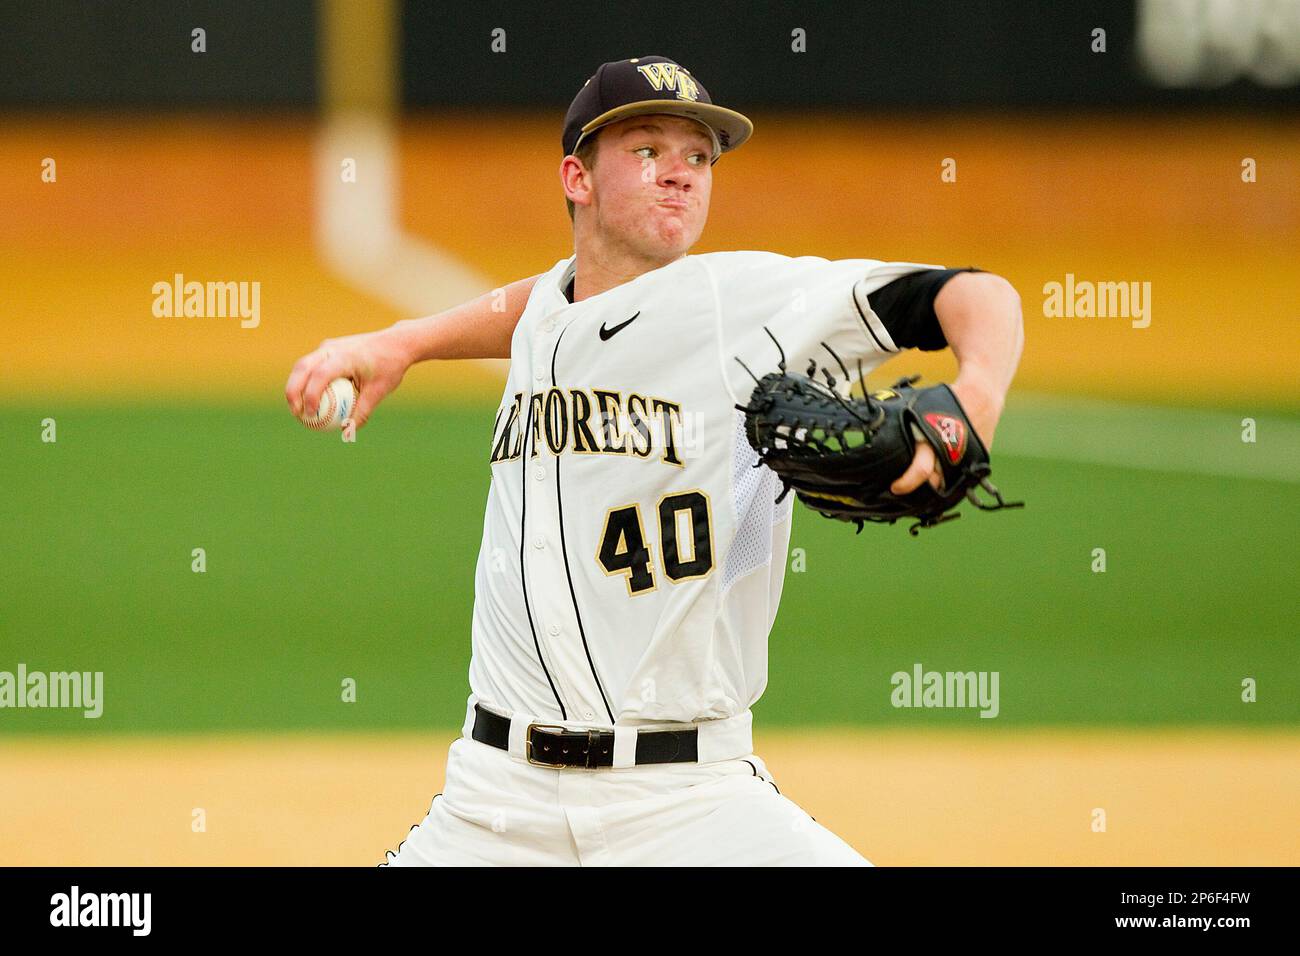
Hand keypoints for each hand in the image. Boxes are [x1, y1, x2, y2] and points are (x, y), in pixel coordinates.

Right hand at [284, 327, 412, 428]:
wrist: (396, 342)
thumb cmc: (389, 366)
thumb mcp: (378, 391)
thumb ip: (362, 411)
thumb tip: (347, 432)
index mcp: (345, 356)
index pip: (321, 375)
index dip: (311, 395)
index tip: (311, 414)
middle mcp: (332, 348)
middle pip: (302, 368)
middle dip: (293, 391)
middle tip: (296, 413)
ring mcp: (328, 346)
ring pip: (303, 365)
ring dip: (296, 386)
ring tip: (297, 409)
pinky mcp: (328, 349)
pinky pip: (312, 365)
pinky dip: (306, 381)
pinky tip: (307, 399)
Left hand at [889, 380, 1002, 495]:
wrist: (982, 395)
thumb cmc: (944, 399)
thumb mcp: (919, 407)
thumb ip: (902, 422)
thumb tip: (872, 425)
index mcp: (934, 439)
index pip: (920, 471)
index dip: (906, 483)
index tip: (895, 488)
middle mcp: (952, 453)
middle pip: (934, 484)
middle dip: (919, 490)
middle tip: (906, 488)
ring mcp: (967, 460)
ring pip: (948, 484)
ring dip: (934, 488)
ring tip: (921, 488)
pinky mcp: (977, 462)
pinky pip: (961, 479)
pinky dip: (949, 481)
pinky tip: (939, 480)